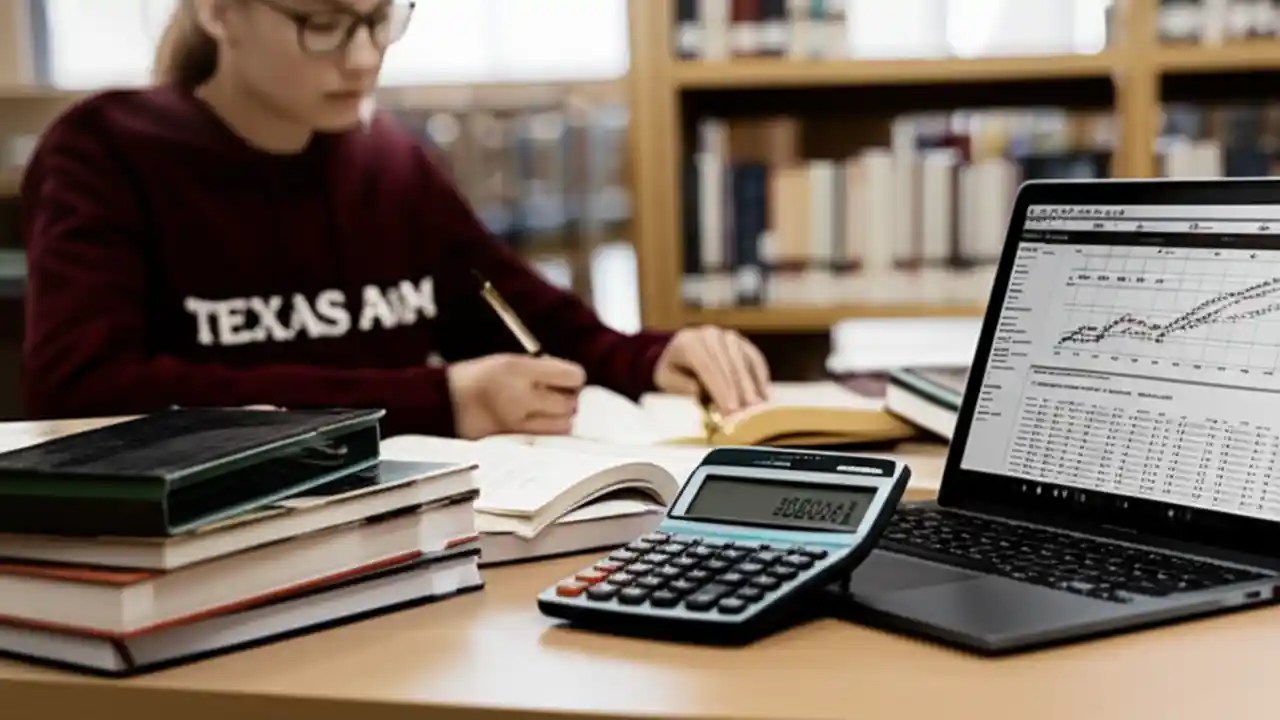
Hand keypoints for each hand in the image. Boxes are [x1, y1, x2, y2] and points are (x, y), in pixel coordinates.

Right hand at [446, 354, 585, 438]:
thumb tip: (575, 381)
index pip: (572, 376)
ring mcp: (516, 423)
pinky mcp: (512, 442)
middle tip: (557, 397)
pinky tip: (536, 425)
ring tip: (547, 413)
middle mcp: (520, 396)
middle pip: (570, 404)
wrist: (445, 403)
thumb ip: (543, 369)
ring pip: (562, 426)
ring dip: (560, 419)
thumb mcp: (510, 361)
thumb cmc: (481, 378)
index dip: (574, 378)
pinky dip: (546, 434)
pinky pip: (544, 440)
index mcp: (519, 369)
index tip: (568, 379)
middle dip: (568, 400)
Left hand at [653, 326, 770, 414]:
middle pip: (727, 364)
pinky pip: (754, 358)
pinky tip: (764, 394)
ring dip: (750, 385)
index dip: (719, 389)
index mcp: (687, 343)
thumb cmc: (675, 369)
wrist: (682, 349)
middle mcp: (710, 335)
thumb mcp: (666, 378)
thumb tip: (701, 391)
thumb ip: (680, 385)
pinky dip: (760, 376)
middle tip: (746, 412)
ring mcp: (728, 336)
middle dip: (737, 390)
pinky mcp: (742, 342)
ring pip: (742, 360)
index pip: (707, 367)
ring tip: (756, 406)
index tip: (730, 410)